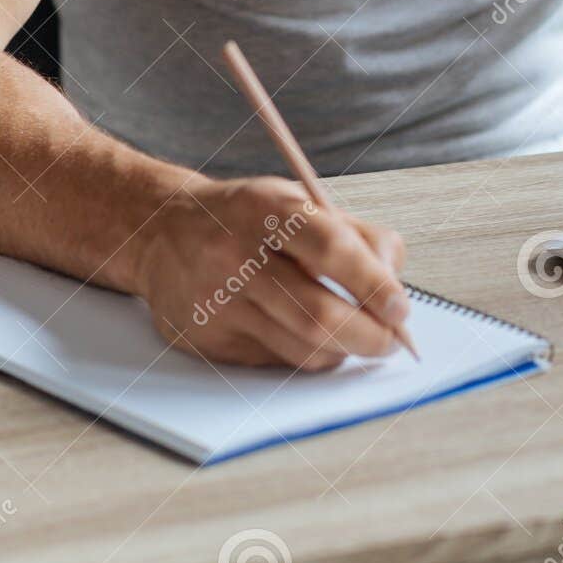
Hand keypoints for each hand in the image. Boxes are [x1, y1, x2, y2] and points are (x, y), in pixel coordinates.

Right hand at [130, 176, 409, 368]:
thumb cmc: (246, 216)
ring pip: (301, 347)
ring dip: (343, 349)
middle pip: (318, 313)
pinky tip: (309, 336)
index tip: (401, 308)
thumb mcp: (298, 200)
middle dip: (369, 335)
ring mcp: (218, 303)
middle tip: (391, 340)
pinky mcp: (208, 341)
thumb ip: (355, 234)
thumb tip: (394, 283)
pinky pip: (275, 362)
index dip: (373, 283)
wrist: (161, 231)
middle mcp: (235, 255)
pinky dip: (306, 355)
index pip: (330, 248)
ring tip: (356, 337)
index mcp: (265, 209)